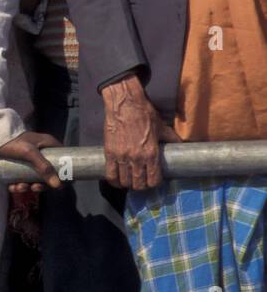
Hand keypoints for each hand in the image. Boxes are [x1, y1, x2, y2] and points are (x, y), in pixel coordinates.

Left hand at [0, 131, 62, 192]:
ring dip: (27, 186)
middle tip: (34, 188)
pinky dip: (18, 185)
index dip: (64, 173)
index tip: (60, 185)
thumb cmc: (12, 142)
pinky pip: (22, 178)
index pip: (63, 160)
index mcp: (48, 145)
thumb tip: (58, 186)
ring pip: (34, 178)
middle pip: (48, 173)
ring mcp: (30, 160)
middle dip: (40, 184)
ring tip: (18, 188)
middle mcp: (41, 153)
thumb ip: (43, 167)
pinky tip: (12, 187)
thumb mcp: (29, 153)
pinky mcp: (18, 166)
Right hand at [101, 74, 179, 190]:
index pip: (153, 180)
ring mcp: (122, 157)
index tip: (153, 182)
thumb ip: (171, 139)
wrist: (125, 104)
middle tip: (140, 183)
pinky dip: (113, 180)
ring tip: (129, 181)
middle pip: (138, 184)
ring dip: (127, 184)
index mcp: (152, 153)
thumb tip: (182, 145)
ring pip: (124, 181)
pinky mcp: (109, 153)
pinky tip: (116, 181)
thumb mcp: (162, 127)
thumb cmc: (145, 114)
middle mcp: (137, 158)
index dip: (154, 184)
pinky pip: (110, 174)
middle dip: (140, 186)